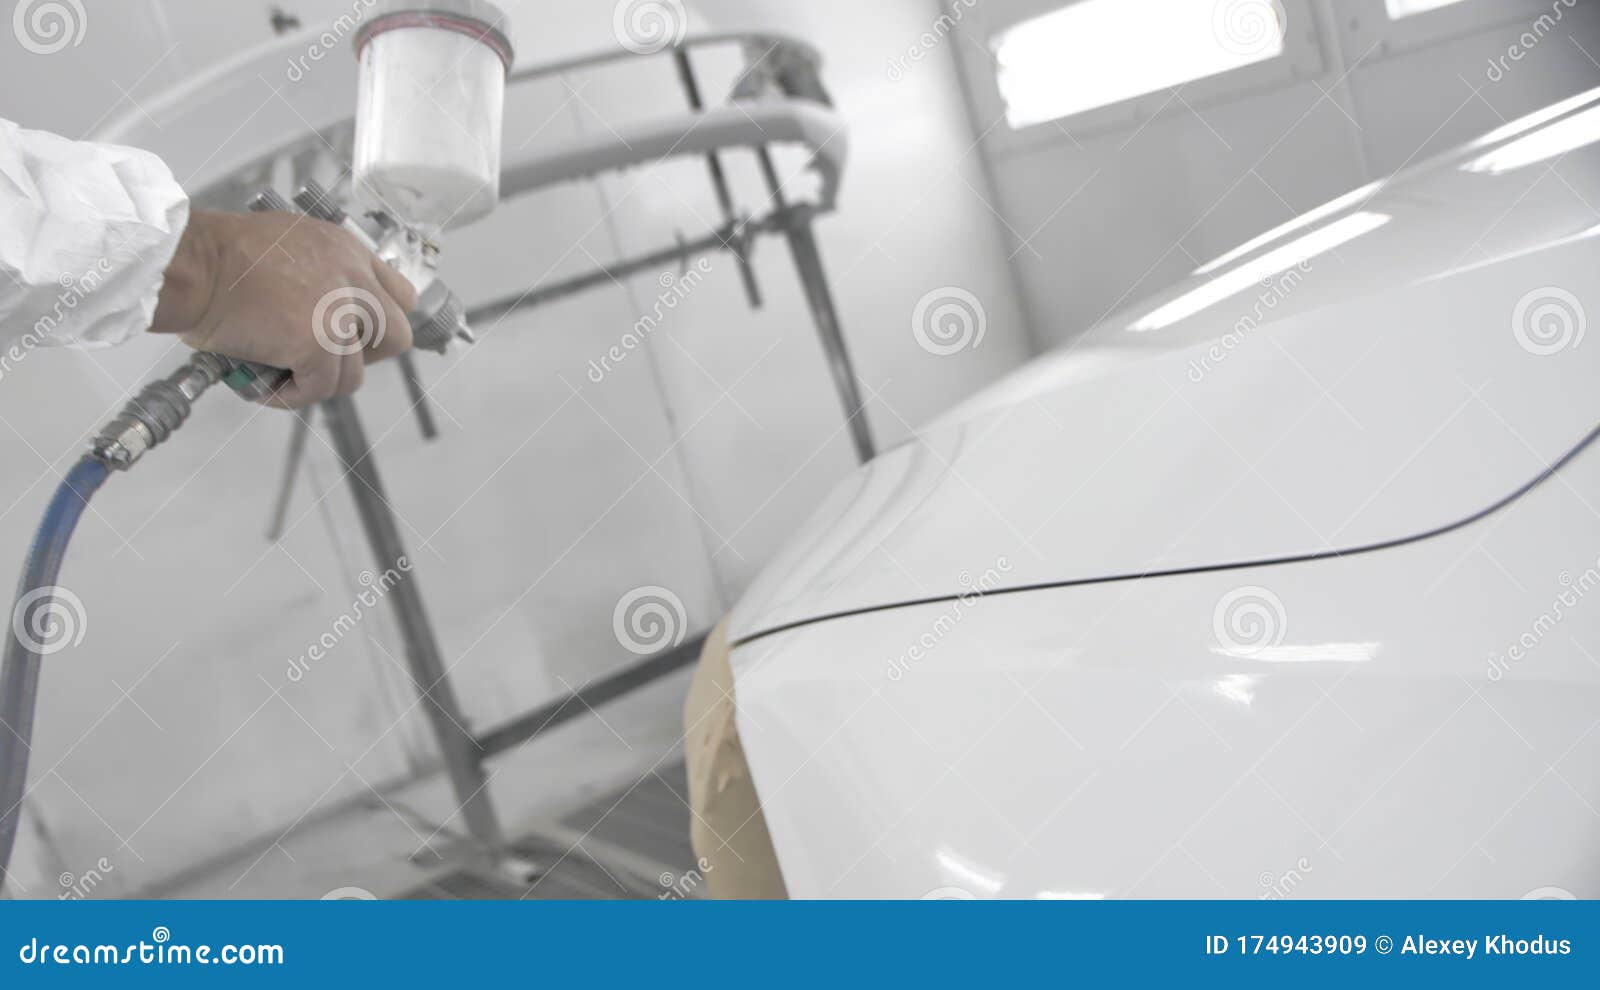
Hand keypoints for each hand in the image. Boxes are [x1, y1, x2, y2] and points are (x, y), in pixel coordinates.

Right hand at [150, 209, 416, 408]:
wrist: (191, 264)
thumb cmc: (219, 256)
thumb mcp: (288, 245)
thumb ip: (321, 273)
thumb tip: (322, 311)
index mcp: (348, 252)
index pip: (401, 296)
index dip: (378, 324)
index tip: (353, 337)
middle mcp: (354, 279)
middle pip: (397, 336)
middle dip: (364, 356)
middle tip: (323, 360)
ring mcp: (339, 313)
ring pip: (355, 373)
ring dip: (319, 381)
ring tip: (282, 376)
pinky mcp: (318, 343)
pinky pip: (320, 389)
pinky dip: (292, 396)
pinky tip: (266, 388)